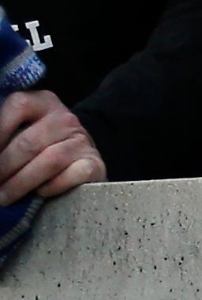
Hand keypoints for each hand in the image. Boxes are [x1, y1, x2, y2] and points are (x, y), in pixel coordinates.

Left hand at [0, 88, 101, 202]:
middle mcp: (66, 118)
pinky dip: (50, 187)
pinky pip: (69, 176)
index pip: (18, 106)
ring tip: (3, 197)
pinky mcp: (94, 164)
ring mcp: (83, 141)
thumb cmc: (38, 147)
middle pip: (28, 142)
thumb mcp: (20, 131)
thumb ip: (4, 135)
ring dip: (20, 183)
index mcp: (43, 102)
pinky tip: (38, 193)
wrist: (77, 160)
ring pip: (49, 161)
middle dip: (3, 166)